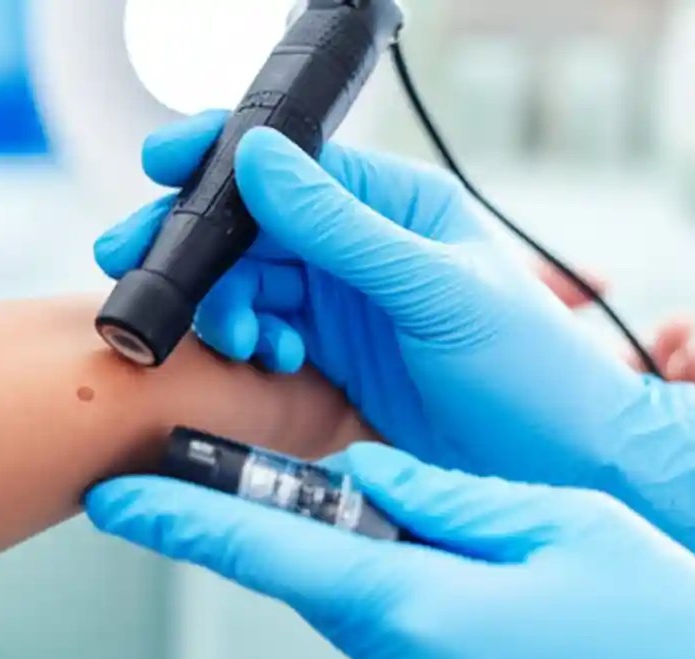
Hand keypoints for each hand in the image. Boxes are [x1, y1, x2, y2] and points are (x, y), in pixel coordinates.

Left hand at [87, 445, 694, 658]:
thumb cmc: (664, 636)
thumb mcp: (564, 532)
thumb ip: (444, 500)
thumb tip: (365, 475)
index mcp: (412, 608)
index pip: (260, 553)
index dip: (177, 519)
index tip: (112, 498)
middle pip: (320, 576)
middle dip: (323, 529)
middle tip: (376, 490)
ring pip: (374, 609)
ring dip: (402, 570)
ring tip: (504, 565)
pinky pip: (411, 647)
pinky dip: (435, 611)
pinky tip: (505, 609)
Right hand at [94, 112, 694, 568]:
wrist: (562, 465)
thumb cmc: (529, 369)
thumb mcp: (433, 290)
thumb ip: (342, 227)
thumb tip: (258, 157)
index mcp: (396, 204)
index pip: (292, 162)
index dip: (220, 160)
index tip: (160, 167)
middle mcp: (362, 244)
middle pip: (253, 225)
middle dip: (194, 243)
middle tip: (132, 263)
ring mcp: (344, 302)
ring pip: (249, 283)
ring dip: (221, 305)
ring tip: (236, 338)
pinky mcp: (333, 356)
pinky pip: (263, 334)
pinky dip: (247, 345)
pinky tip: (266, 361)